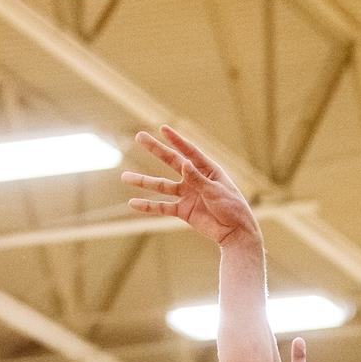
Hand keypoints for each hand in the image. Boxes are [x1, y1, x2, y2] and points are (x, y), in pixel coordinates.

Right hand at [123, 126, 257, 246]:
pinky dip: (149, 206)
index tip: (162, 128)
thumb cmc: (232, 208)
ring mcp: (187, 194)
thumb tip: (183, 163)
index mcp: (208, 170)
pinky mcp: (183, 211)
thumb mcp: (216, 192)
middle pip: (171, 161)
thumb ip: (198, 179)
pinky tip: (133, 203)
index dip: (176, 140)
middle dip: (155, 149)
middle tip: (139, 136)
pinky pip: (163, 207)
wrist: (235, 233)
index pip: (189, 151)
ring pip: (161, 185)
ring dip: (144, 181)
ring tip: (125, 177)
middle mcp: (195, 179)